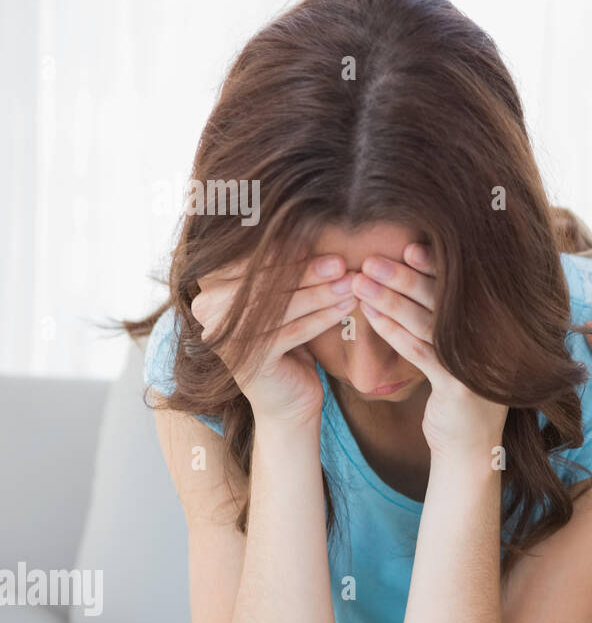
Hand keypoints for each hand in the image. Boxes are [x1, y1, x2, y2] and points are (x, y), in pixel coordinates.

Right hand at [192, 255, 357, 427]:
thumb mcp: (284, 301)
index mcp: (211, 289)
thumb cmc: (289, 343)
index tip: (323, 238)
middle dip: (307, 272)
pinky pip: (292, 332)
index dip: (288, 251)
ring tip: (351, 283)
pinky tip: (347, 307)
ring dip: (320, 293)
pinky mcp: (249, 362)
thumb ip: (284, 270)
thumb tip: (309, 221)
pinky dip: (322, 317)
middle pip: (265, 284)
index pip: (251, 262)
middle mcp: (208, 312)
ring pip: (281, 308)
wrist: (290, 401)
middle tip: (341, 262)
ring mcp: (225, 339)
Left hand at [352, 243, 507, 460]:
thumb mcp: (461, 352)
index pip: (464, 287)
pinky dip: (392, 330)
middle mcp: (494, 340)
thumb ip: (451, 317)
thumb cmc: (459, 392)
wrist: (471, 448)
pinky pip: (419, 351)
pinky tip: (369, 315)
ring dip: (390, 299)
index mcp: (498, 326)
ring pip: (427, 322)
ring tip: (360, 282)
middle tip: (373, 260)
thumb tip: (420, 272)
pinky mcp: (459, 386)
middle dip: (405, 277)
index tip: (408, 247)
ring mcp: (478, 363)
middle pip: (443, 299)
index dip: (436, 265)